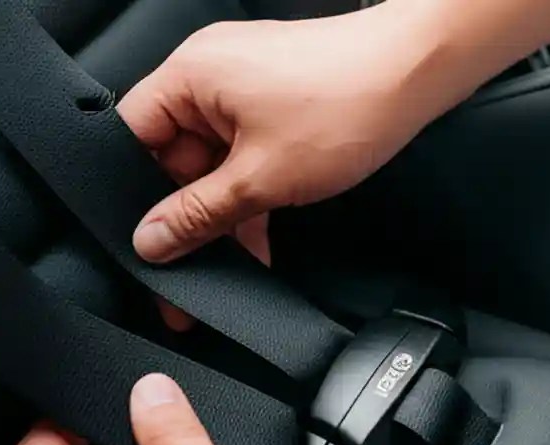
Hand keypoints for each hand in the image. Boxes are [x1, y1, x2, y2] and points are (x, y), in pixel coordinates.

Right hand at [117, 3, 451, 328]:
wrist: (420, 72)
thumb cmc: (348, 102)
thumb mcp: (260, 178)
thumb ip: (198, 215)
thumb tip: (152, 240)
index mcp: (189, 75)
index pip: (131, 138)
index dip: (129, 193)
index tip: (139, 240)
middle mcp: (209, 75)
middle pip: (171, 157)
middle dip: (184, 214)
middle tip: (184, 267)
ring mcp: (243, 90)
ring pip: (211, 165)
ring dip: (221, 213)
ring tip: (227, 264)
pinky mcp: (274, 106)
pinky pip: (242, 158)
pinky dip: (248, 197)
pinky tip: (255, 244)